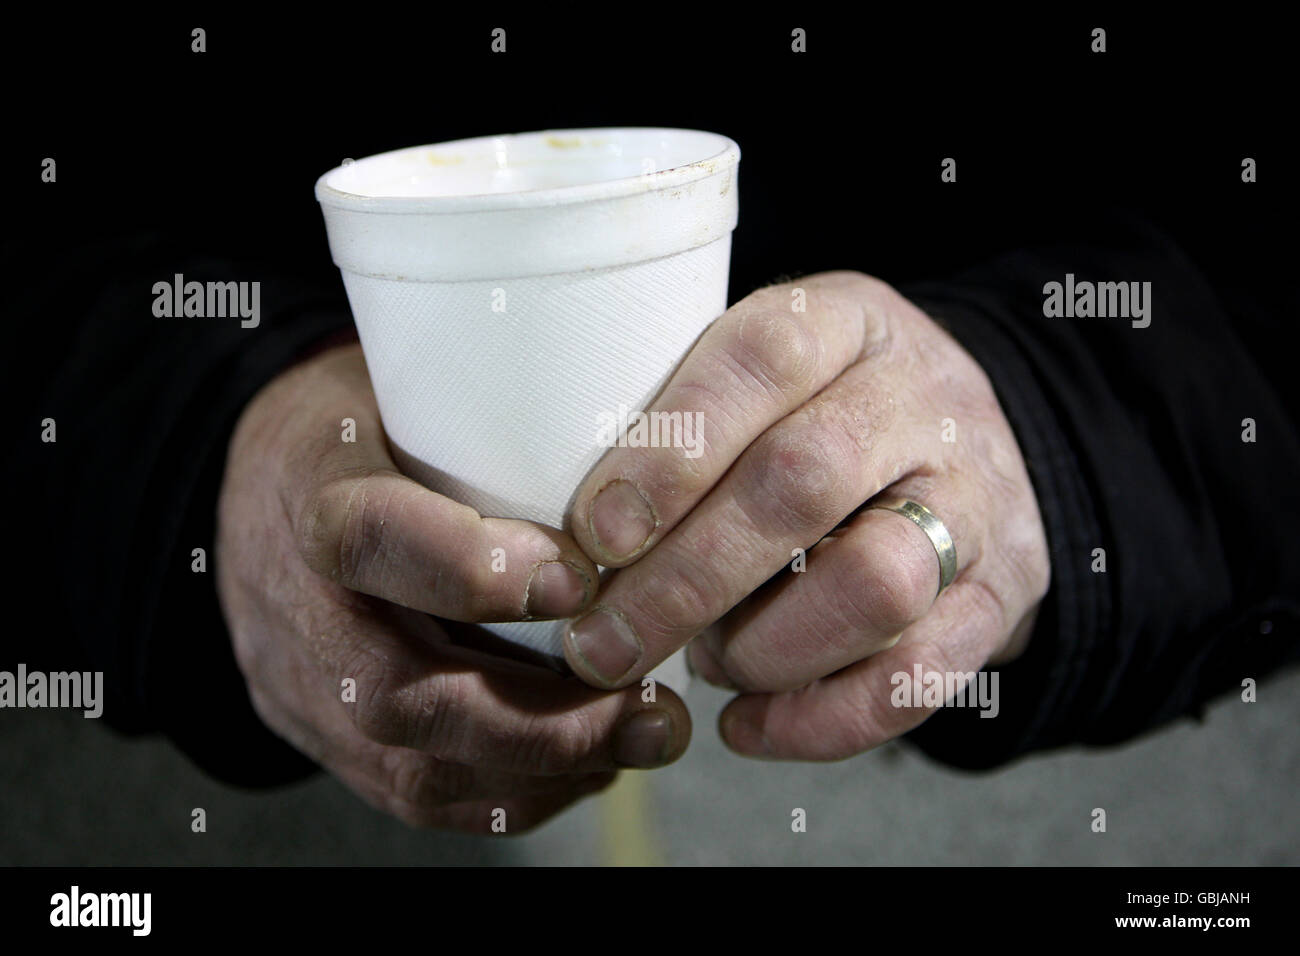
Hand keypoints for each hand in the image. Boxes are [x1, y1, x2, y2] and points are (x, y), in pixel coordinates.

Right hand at [215, 343, 689, 831]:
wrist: (267, 484)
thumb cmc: (372, 420)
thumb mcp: (416, 379)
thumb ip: (502, 411)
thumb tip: (638, 448)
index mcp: (306, 485)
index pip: (365, 537)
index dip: (473, 570)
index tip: (580, 581)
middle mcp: (292, 601)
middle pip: (398, 693)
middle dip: (542, 720)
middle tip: (649, 710)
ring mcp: (300, 683)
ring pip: (412, 767)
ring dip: (546, 767)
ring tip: (643, 738)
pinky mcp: (323, 736)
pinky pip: (415, 795)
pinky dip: (517, 791)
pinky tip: (590, 764)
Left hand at [562, 272, 1048, 758]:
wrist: (972, 446)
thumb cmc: (824, 411)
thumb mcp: (768, 372)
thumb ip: (687, 421)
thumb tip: (575, 540)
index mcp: (845, 321)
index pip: (764, 359)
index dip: (675, 450)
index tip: (598, 532)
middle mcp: (920, 400)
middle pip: (805, 480)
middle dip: (688, 576)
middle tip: (603, 643)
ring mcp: (974, 499)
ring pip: (877, 582)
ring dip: (764, 647)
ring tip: (705, 663)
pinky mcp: (999, 594)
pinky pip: (920, 675)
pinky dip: (822, 719)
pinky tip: (749, 726)